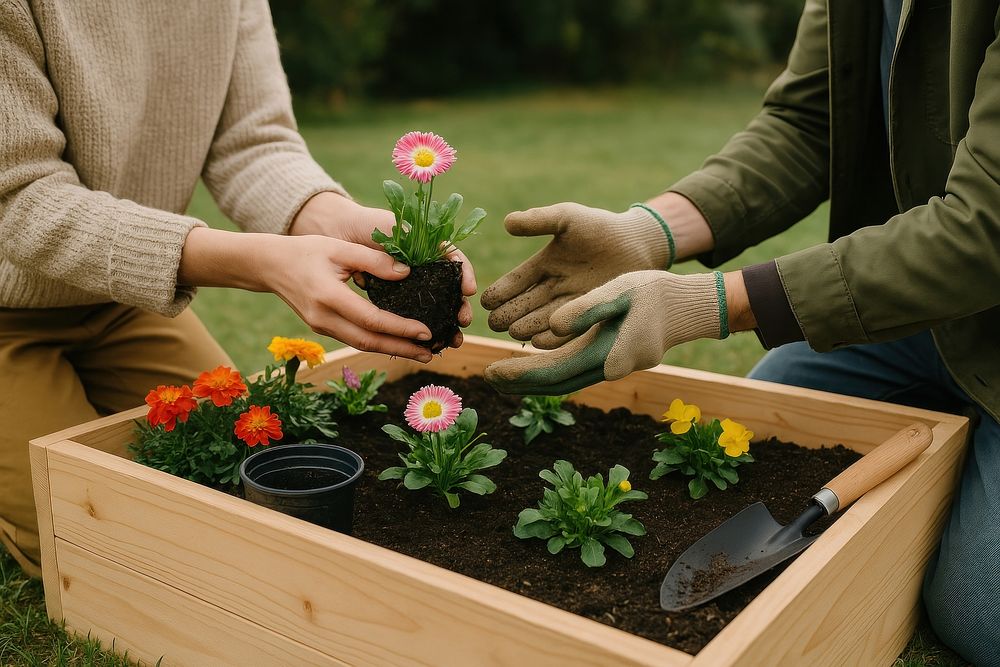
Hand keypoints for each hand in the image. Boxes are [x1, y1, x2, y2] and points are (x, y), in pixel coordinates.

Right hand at [292, 192, 476, 345]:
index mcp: (329, 296)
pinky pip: (354, 340)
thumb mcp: (340, 248)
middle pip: (368, 342)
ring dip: (391, 350)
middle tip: (430, 351)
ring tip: (419, 352)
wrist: (269, 265)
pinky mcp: (321, 328)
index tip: (425, 331)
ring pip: (361, 345)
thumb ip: (373, 260)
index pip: (372, 319)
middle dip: (401, 349)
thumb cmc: (306, 251)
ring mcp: (321, 327)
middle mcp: (324, 318)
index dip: (400, 328)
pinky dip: (377, 343)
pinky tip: (396, 343)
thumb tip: (407, 272)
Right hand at [480, 202, 671, 348]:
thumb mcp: (568, 217)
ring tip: (513, 332)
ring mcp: (571, 303)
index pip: (517, 281)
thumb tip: (506, 223)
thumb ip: (539, 220)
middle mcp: (554, 288)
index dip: (500, 291)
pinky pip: (567, 328)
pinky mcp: (589, 315)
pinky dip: (553, 336)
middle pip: (525, 304)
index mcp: (545, 265)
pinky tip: (540, 342)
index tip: (485, 301)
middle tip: (493, 323)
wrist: (639, 244)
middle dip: (508, 314)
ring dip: (527, 326)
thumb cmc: (602, 227)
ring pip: (543, 318)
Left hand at [484, 270, 726, 393]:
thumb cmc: (654, 294)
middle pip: (553, 385)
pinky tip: (532, 368)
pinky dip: (549, 376)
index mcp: (604, 354)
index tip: (491, 370)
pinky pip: (573, 375)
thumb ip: (587, 308)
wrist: (688, 308)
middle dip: (518, 383)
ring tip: (500, 377)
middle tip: (485, 378)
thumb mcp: (620, 291)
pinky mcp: (611, 365)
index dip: (518, 373)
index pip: (551, 370)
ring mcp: (609, 371)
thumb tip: (554, 325)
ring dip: (531, 384)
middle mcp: (604, 369)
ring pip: (562, 384)